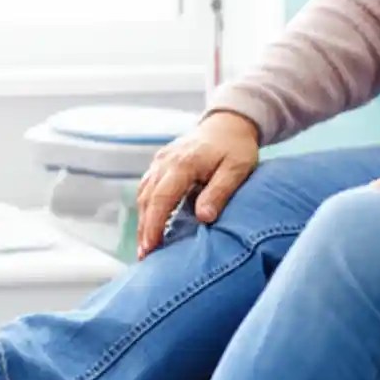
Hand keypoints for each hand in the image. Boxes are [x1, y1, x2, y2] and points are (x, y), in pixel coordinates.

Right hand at [135, 111, 259, 258]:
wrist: (228, 123)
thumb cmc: (236, 147)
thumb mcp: (237, 169)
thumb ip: (219, 192)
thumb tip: (203, 219)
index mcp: (183, 163)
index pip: (161, 198)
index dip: (154, 225)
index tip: (151, 247)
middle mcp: (164, 162)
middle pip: (147, 199)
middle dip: (144, 229)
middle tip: (144, 256)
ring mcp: (159, 161)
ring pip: (143, 194)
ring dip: (142, 221)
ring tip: (145, 246)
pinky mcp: (159, 163)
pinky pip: (146, 187)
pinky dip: (146, 208)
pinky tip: (149, 224)